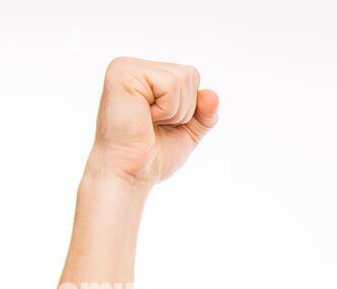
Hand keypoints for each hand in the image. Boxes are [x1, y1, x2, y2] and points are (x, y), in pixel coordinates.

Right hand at [85, 56, 218, 189]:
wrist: (130, 173)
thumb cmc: (152, 156)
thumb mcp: (188, 131)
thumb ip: (204, 113)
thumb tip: (212, 94)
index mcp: (145, 77)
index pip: (190, 77)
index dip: (189, 108)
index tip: (162, 124)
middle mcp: (134, 67)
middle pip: (190, 74)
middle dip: (183, 109)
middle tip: (154, 125)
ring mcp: (126, 67)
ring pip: (182, 79)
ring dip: (174, 111)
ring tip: (148, 122)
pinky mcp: (123, 73)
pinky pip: (171, 84)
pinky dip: (166, 109)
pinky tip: (144, 118)